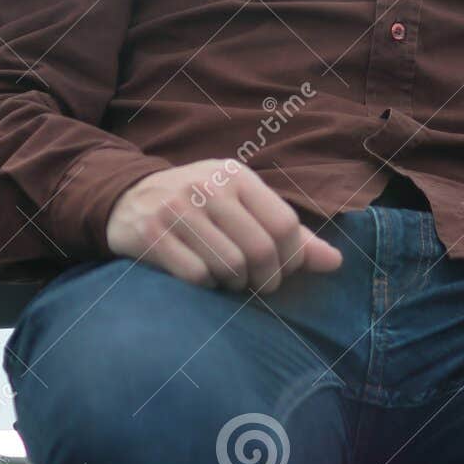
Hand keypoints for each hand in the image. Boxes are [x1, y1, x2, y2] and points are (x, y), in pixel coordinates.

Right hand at [105, 158, 341, 292]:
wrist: (127, 198)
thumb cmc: (201, 207)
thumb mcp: (245, 207)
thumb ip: (291, 234)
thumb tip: (336, 263)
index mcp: (238, 176)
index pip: (284, 225)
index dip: (291, 258)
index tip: (283, 271)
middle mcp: (208, 187)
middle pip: (259, 249)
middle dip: (266, 279)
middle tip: (258, 287)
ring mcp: (176, 208)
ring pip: (229, 266)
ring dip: (234, 284)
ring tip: (228, 280)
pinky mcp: (149, 234)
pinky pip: (195, 276)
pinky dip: (205, 286)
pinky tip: (201, 277)